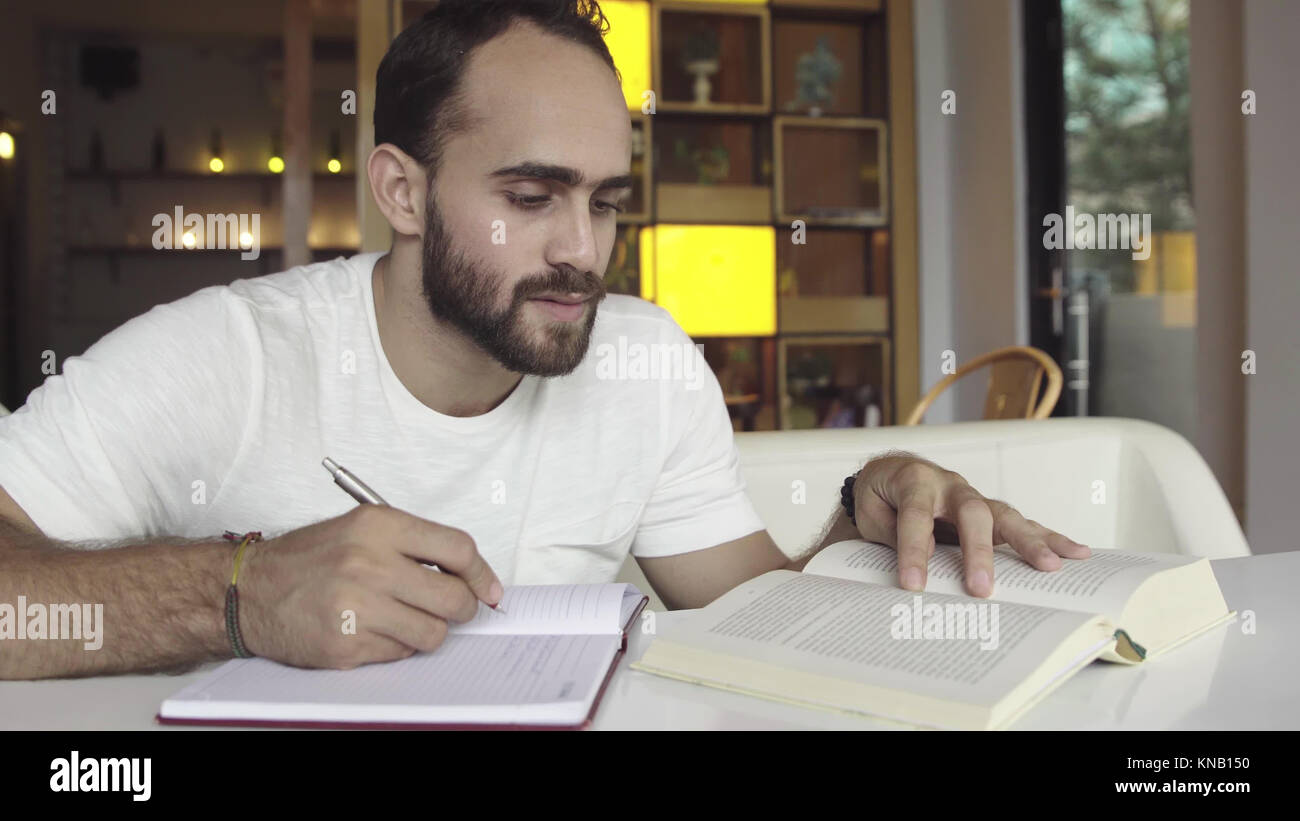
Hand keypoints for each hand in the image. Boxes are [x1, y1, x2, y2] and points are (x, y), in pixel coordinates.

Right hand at [238, 505, 503, 668]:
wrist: (248, 591)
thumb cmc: (309, 559)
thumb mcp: (361, 529)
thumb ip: (414, 545)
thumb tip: (472, 577)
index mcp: (379, 526)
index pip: (458, 549)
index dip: (483, 574)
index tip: (490, 590)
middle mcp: (369, 563)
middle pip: (454, 598)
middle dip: (463, 608)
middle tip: (453, 609)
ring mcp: (357, 607)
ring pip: (434, 633)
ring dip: (428, 631)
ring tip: (405, 619)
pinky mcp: (345, 644)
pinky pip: (400, 653)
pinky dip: (395, 646)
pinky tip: (372, 630)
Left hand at [849, 453, 1090, 596]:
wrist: (889, 477)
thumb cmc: (880, 498)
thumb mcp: (872, 514)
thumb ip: (895, 533)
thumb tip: (927, 556)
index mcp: (914, 481)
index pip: (916, 516)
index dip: (914, 550)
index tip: (913, 585)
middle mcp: (951, 485)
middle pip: (971, 512)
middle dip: (978, 551)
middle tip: (982, 589)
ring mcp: (974, 497)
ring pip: (1005, 516)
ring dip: (1029, 542)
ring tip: (1052, 567)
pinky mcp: (991, 512)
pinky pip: (1022, 523)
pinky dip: (1048, 538)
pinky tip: (1076, 553)